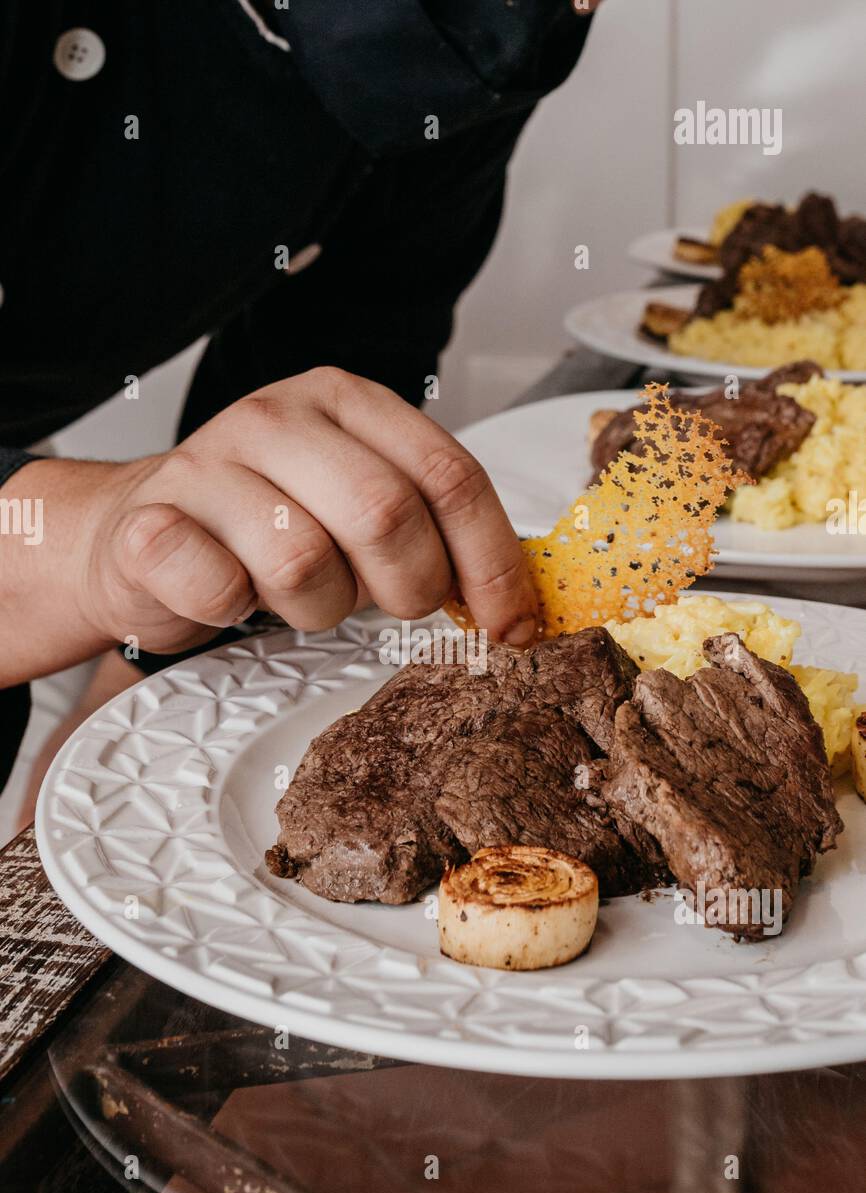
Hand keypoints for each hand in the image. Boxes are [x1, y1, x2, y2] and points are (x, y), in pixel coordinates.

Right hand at [81, 368, 537, 653]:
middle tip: (388, 603)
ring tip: (295, 593)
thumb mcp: (358, 508)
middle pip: (387, 514)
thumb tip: (520, 601)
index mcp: (346, 401)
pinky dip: (234, 611)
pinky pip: (221, 590)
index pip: (449, 474)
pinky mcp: (149, 523)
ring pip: (305, 562)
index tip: (510, 624)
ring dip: (317, 607)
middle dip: (408, 586)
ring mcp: (206, 463)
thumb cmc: (266, 527)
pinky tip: (228, 595)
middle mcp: (276, 417)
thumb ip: (433, 527)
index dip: (492, 560)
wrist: (140, 532)